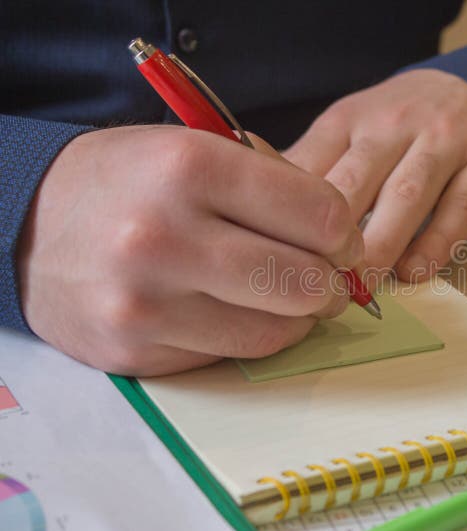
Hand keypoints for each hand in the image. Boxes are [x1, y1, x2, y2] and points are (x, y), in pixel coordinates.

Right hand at [17, 125, 362, 375]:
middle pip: (305, 283)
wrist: (29, 224)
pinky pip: (231, 355)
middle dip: (330, 284)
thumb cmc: (131, 181)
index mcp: (191, 167)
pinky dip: (247, 335)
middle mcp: (164, 236)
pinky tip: (231, 310)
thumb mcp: (198, 148)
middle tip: (324, 278)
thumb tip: (344, 240)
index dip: (344, 233)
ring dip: (295, 317)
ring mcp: (146, 302)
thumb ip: (276, 185)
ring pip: (275, 331)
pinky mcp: (135, 351)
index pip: (320, 216)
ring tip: (280, 294)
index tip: (340, 240)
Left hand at [284, 69, 466, 280]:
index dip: (288, 215)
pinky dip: (436, 243)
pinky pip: (461, 207)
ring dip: (381, 244)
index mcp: (348, 118)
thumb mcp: (349, 129)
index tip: (274, 260)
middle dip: (331, 236)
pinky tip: (415, 272)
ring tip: (361, 288)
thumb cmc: (397, 126)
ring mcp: (445, 141)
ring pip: (407, 194)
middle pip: (355, 181)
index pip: (310, 165)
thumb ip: (310, 168)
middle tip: (315, 285)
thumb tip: (253, 213)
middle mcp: (394, 124)